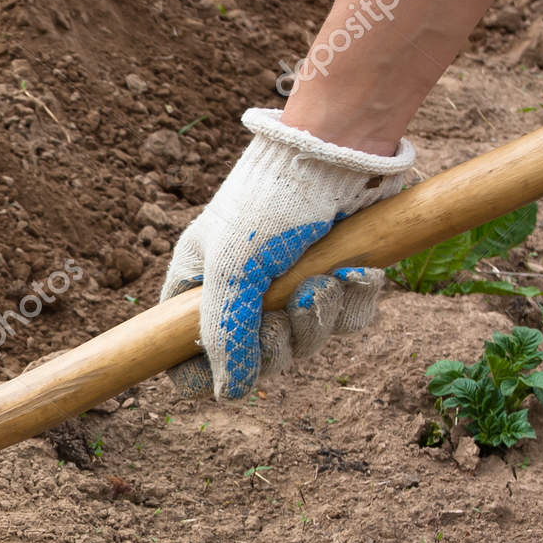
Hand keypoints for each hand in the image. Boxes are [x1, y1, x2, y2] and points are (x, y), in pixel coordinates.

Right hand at [159, 108, 414, 398]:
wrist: (337, 149)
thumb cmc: (270, 201)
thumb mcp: (232, 270)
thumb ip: (224, 335)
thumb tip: (227, 393)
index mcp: (199, 287)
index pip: (184, 355)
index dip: (204, 371)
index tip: (231, 367)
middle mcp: (241, 292)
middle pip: (253, 358)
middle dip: (279, 342)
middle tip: (289, 309)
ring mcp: (290, 287)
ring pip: (304, 342)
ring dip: (319, 319)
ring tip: (326, 281)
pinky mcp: (335, 277)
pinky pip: (345, 320)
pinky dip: (355, 301)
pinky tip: (358, 273)